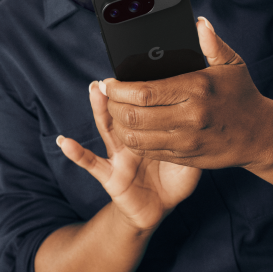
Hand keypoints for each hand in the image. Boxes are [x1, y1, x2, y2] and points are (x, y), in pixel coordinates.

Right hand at [57, 83, 200, 231]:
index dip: (143, 88)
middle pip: (124, 109)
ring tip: (94, 89)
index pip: (147, 103)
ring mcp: (119, 154)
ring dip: (99, 109)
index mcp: (153, 128)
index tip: (142, 64)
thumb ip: (195, 130)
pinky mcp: (110, 175)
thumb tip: (207, 104)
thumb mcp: (192, 151)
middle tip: (117, 71)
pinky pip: (91, 164)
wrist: (160, 207)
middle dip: (119, 92)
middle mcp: (133, 137)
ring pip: (108, 127)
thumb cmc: (176, 176)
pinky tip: (65, 142)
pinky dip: (77, 153)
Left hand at [99, 17, 272, 170]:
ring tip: (114, 111)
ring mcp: (186, 140)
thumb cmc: (242, 95)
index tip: (108, 82)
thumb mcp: (232, 65)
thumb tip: (198, 23)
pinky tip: (130, 129)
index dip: (118, 88)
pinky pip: (148, 151)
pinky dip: (132, 141)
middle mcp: (189, 117)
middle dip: (112, 106)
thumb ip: (212, 44)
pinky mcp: (185, 156)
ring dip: (118, 125)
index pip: (144, 92)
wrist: (260, 135)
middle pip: (134, 116)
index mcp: (196, 89)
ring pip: (136, 137)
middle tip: (107, 96)